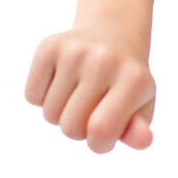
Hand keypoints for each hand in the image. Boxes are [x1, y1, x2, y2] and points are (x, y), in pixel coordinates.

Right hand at [25, 26, 155, 152]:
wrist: (112, 33)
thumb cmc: (127, 81)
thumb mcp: (140, 105)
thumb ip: (138, 130)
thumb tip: (144, 141)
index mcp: (135, 78)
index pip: (101, 131)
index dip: (99, 144)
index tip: (105, 132)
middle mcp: (105, 60)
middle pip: (71, 127)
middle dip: (79, 129)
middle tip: (93, 106)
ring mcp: (76, 50)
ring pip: (50, 114)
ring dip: (61, 113)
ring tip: (80, 91)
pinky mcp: (50, 46)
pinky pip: (32, 95)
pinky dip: (43, 97)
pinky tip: (64, 79)